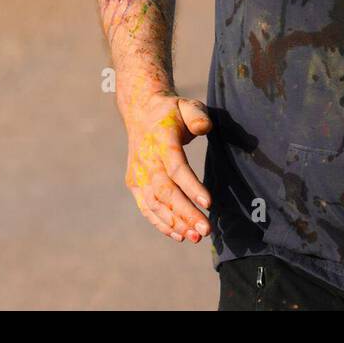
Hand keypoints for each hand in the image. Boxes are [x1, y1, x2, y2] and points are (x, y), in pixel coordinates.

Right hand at [124, 93, 213, 242]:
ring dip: (175, 223)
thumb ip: (197, 115)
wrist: (140, 111)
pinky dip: (161, 223)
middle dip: (185, 213)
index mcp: (161, 139)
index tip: (209, 203)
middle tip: (205, 230)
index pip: (176, 167)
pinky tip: (179, 235)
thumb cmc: (172, 111)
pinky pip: (146, 207)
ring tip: (196, 237)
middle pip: (165, 191)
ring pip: (154, 204)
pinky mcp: (134, 183)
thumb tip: (205, 128)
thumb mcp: (187, 105)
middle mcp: (146, 159)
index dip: (191, 186)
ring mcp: (138, 173)